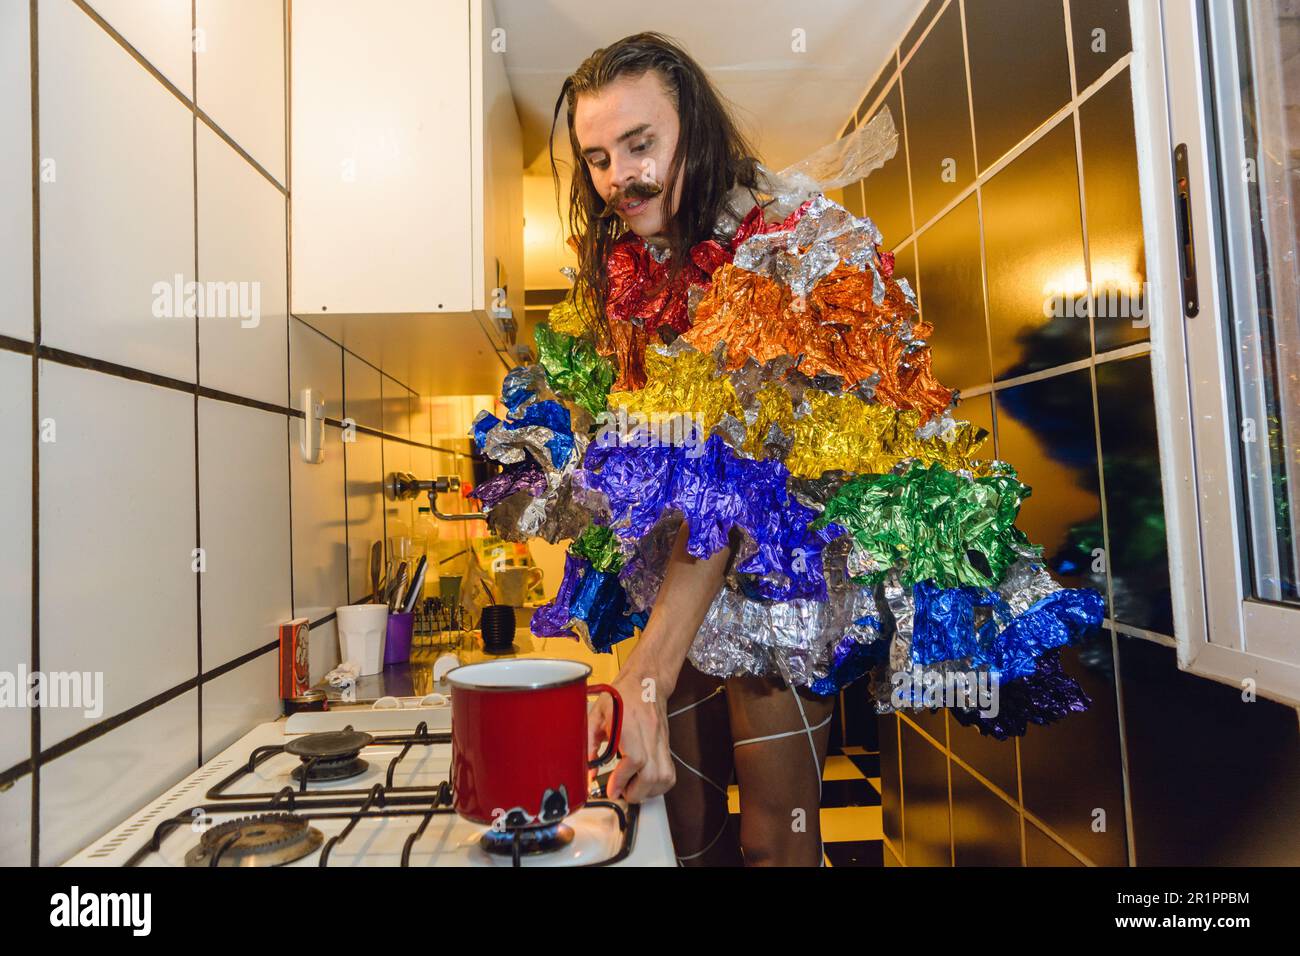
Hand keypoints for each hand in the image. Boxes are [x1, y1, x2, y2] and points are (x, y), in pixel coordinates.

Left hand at [587, 670, 674, 802]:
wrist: (646, 682)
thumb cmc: (621, 695)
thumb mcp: (596, 715)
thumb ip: (588, 744)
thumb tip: (587, 771)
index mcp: (630, 723)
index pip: (634, 759)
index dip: (621, 779)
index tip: (611, 789)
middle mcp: (650, 734)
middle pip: (652, 775)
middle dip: (634, 792)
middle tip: (620, 791)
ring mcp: (662, 742)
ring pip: (664, 778)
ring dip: (647, 792)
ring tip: (631, 787)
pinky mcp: (667, 747)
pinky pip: (669, 775)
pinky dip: (657, 785)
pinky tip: (644, 782)